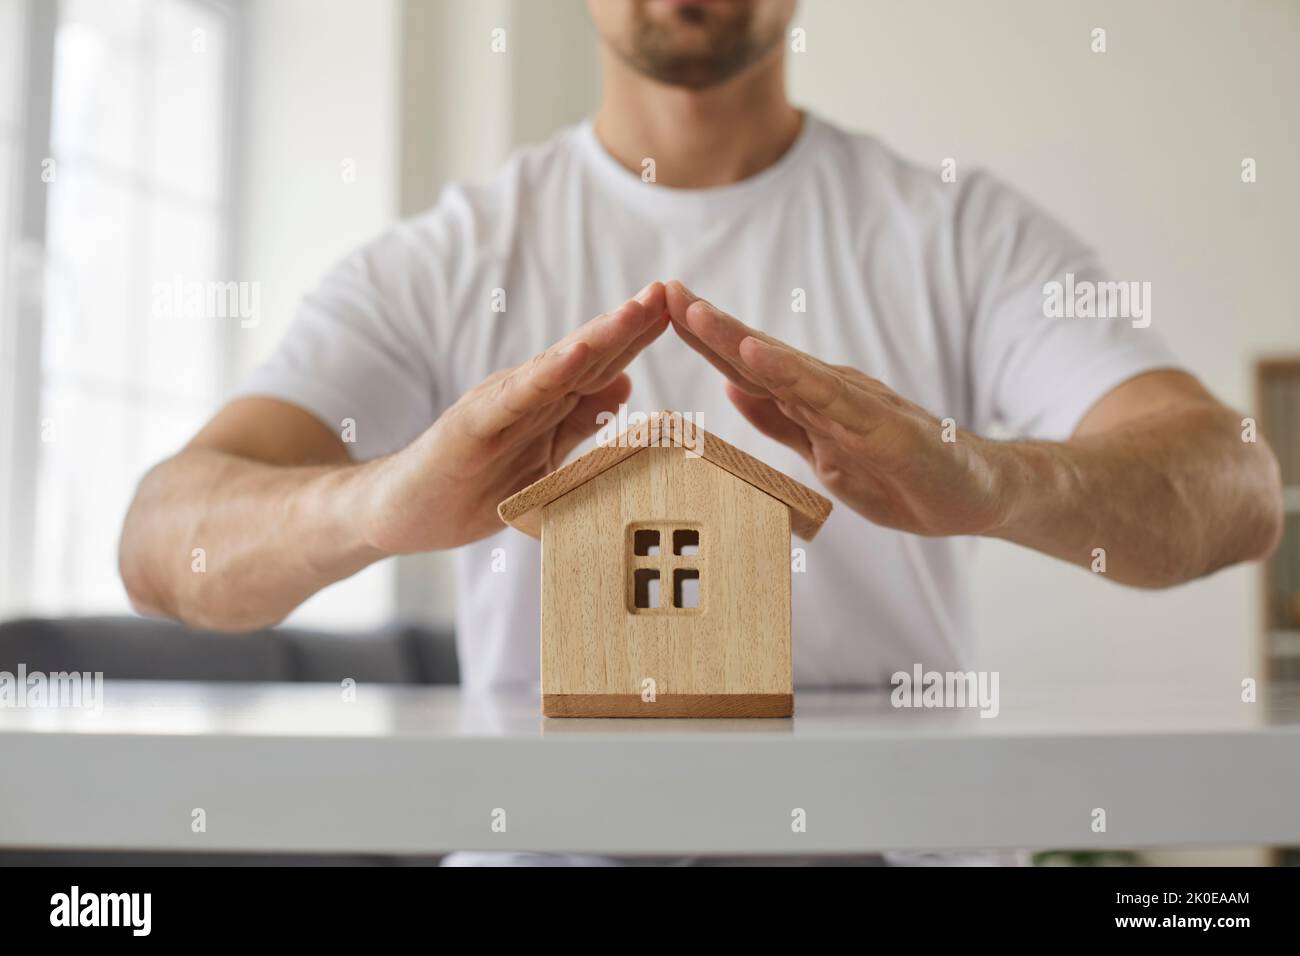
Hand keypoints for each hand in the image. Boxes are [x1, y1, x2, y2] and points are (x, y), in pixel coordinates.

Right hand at [360, 282, 668, 552]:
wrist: (402, 512)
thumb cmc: (471, 485)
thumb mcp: (542, 457)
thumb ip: (578, 419)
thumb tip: (625, 382)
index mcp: (547, 402)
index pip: (603, 363)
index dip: (642, 337)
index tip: (686, 310)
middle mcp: (527, 393)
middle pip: (588, 353)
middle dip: (632, 322)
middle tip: (673, 290)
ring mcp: (499, 406)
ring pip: (558, 365)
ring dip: (600, 335)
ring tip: (638, 309)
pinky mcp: (472, 426)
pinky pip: (515, 398)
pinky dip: (546, 375)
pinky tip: (576, 355)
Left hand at [664, 280, 1010, 536]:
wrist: (977, 493)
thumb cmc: (901, 475)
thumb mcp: (825, 454)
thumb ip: (783, 422)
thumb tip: (734, 389)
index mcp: (811, 400)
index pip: (746, 367)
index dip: (703, 340)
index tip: (658, 312)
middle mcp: (828, 390)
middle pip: (756, 355)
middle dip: (707, 324)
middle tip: (661, 291)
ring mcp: (855, 404)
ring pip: (785, 367)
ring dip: (736, 338)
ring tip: (695, 313)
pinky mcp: (881, 427)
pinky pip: (828, 399)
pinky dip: (790, 376)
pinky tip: (756, 357)